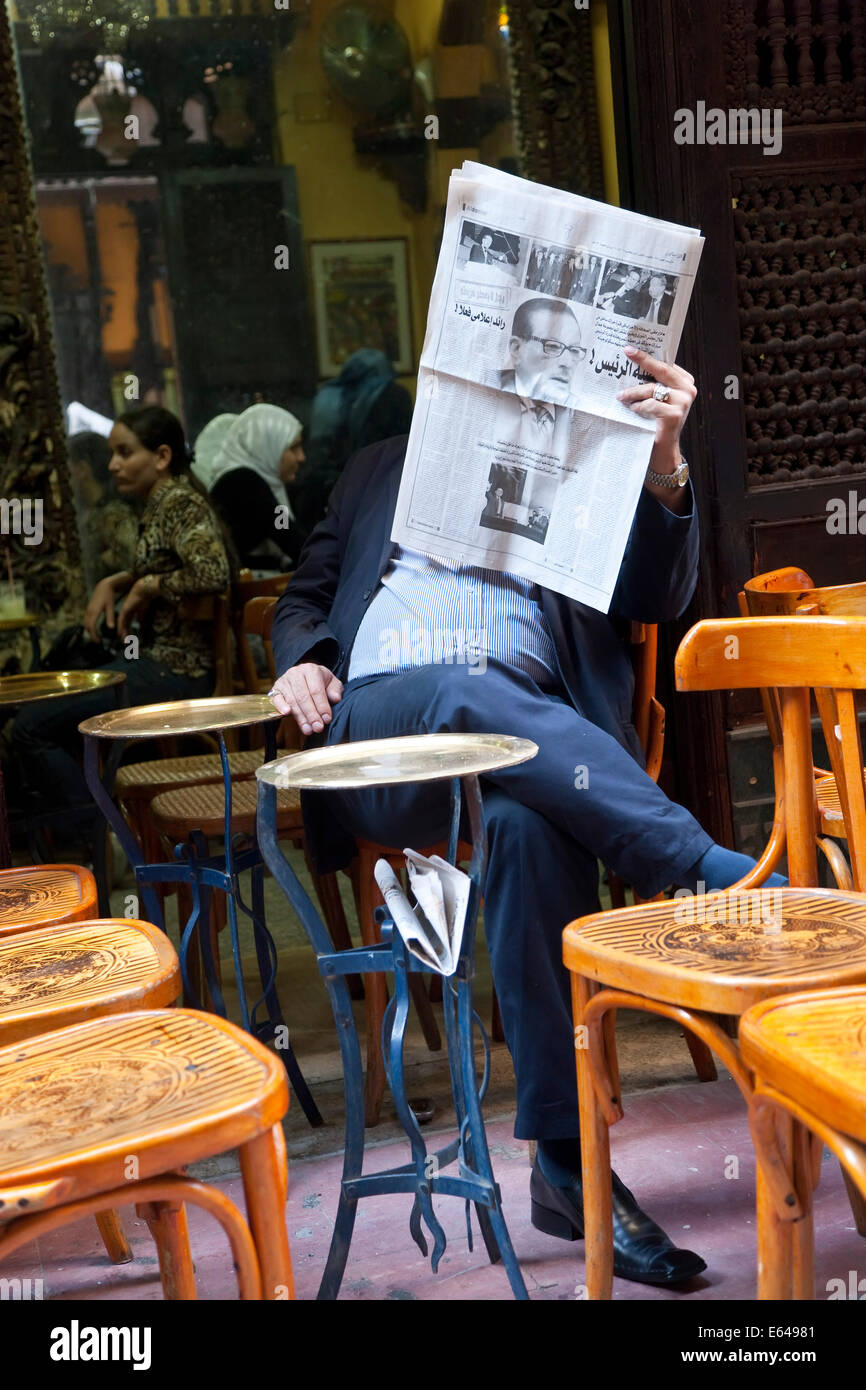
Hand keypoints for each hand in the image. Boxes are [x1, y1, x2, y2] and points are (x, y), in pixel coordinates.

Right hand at [83, 577, 117, 642]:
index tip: (98, 641)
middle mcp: (89, 611)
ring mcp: (87, 610)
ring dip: (89, 631)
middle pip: (86, 627)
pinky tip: (94, 630)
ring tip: (96, 637)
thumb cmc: (109, 596)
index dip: (93, 635)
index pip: (91, 626)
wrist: (103, 586)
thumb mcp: (111, 607)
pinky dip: (89, 626)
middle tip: (97, 642)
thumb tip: (111, 628)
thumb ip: (110, 617)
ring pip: (85, 623)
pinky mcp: (88, 609)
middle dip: (91, 635)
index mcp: (94, 611)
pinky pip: (86, 620)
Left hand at [117, 577, 156, 639]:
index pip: (128, 621)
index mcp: (131, 610)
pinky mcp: (126, 609)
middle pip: (125, 623)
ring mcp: (126, 610)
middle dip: (125, 632)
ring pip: (123, 623)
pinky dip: (122, 627)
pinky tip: (121, 633)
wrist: (145, 589)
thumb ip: (140, 614)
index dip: (127, 628)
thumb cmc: (146, 597)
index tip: (127, 635)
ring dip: (123, 632)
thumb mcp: (143, 607)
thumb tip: (138, 621)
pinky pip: (122, 620)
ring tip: (123, 640)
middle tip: (124, 640)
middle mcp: (127, 610)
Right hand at [269, 662, 343, 735]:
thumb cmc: (321, 682)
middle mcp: (296, 673)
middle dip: (312, 715)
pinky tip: (287, 714)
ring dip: (300, 717)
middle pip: (303, 697)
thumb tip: (335, 698)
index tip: (327, 719)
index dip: (322, 706)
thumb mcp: (332, 683)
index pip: (316, 690)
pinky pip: (277, 699)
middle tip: (318, 728)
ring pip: (292, 701)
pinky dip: (281, 707)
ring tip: (308, 729)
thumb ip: (335, 690)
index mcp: (311, 670)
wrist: (305, 677)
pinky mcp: (276, 689)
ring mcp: (284, 681)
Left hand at [616, 346, 696, 474]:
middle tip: (627, 353)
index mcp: (685, 382)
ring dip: (633, 393)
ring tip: (621, 396)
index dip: (648, 356)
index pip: (665, 364)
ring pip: (652, 389)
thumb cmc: (656, 421)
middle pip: (662, 370)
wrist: (663, 448)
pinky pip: (651, 405)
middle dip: (643, 360)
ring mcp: (683, 402)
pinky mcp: (674, 415)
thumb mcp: (657, 398)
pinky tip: (633, 410)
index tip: (631, 348)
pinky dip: (639, 407)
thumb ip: (653, 382)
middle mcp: (688, 390)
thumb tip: (632, 363)